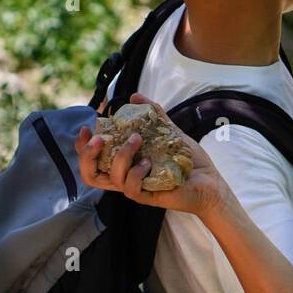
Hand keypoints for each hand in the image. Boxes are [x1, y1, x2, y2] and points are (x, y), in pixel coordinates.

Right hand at [75, 92, 227, 215]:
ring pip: (112, 178)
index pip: (94, 160)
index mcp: (126, 163)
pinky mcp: (148, 196)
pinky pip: (131, 188)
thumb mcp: (169, 132)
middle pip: (90, 175)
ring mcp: (136, 188)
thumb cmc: (187, 160)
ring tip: (137, 139)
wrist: (210, 180)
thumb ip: (153, 115)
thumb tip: (134, 96)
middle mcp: (127, 176)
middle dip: (87, 155)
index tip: (87, 127)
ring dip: (121, 155)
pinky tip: (148, 162)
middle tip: (98, 138)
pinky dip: (136, 172)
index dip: (82, 146)